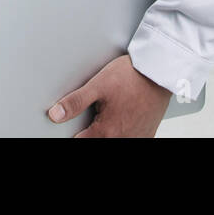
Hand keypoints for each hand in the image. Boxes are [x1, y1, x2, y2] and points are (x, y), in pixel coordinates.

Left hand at [47, 54, 173, 137]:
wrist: (158, 72)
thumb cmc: (131, 76)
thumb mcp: (98, 85)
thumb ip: (75, 102)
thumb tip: (55, 114)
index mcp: (106, 131)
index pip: (80, 142)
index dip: (74, 134)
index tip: (75, 128)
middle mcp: (122, 139)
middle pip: (97, 142)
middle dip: (91, 133)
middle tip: (95, 117)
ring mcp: (136, 138)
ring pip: (114, 141)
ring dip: (107, 133)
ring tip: (108, 117)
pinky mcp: (146, 135)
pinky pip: (131, 139)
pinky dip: (123, 133)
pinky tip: (122, 121)